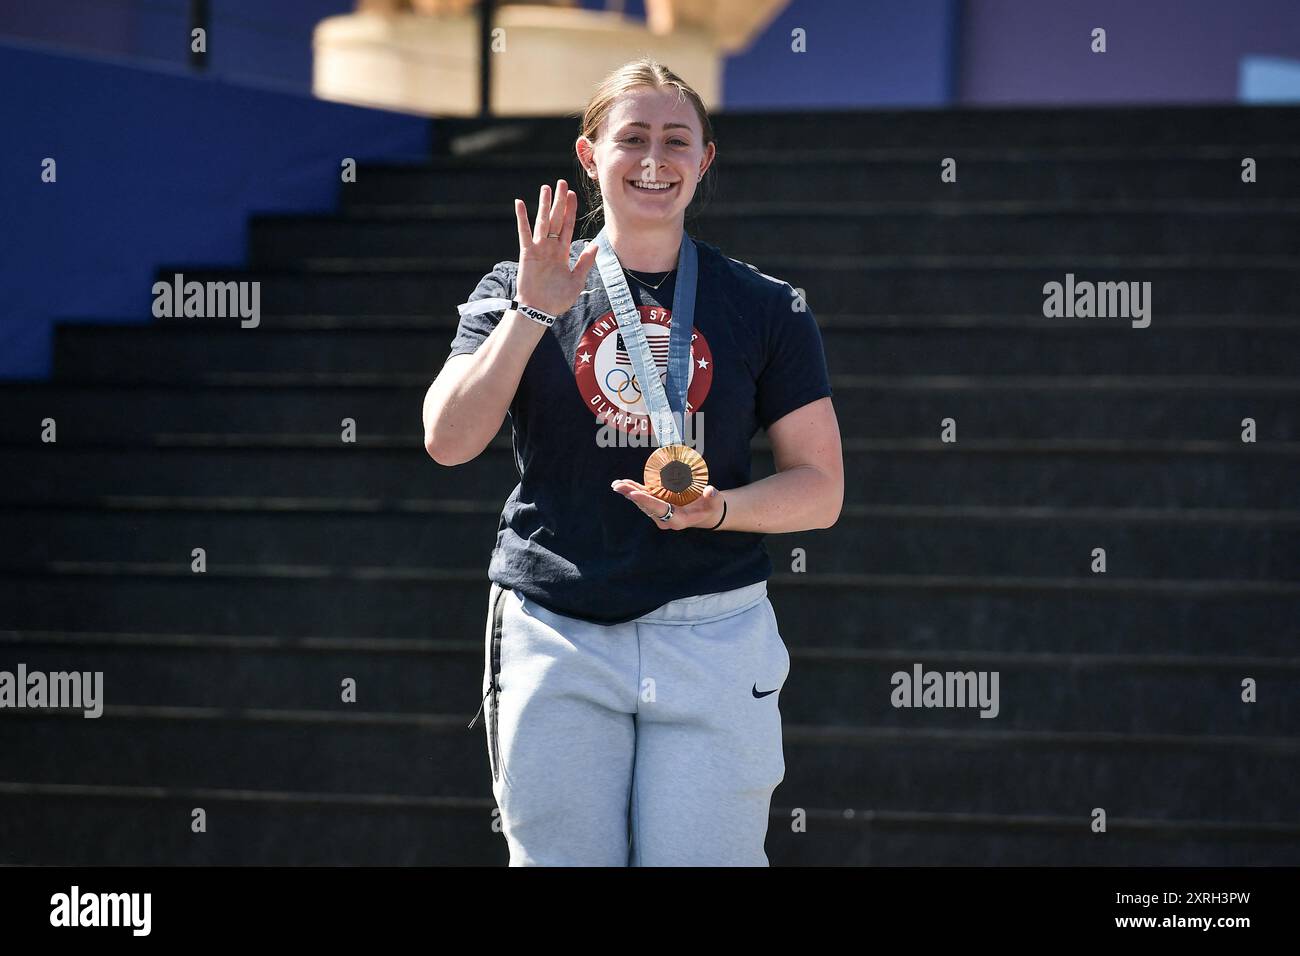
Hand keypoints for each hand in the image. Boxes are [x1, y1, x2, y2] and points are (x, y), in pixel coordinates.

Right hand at [514, 179, 599, 316]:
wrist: (541, 310)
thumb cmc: (558, 299)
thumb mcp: (577, 281)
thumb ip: (585, 262)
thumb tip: (595, 246)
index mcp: (562, 252)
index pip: (567, 226)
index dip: (570, 211)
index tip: (573, 195)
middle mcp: (550, 247)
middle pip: (556, 219)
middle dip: (559, 202)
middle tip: (562, 183)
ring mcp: (538, 249)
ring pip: (542, 222)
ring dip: (544, 205)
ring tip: (546, 187)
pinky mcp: (527, 253)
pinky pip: (524, 233)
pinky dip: (522, 218)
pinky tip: (519, 203)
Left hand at [610, 480, 723, 530]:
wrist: (706, 512)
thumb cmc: (711, 506)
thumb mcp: (715, 502)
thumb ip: (713, 497)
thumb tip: (710, 491)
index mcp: (678, 520)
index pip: (659, 509)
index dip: (646, 501)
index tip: (634, 494)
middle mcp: (666, 518)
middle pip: (646, 506)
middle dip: (632, 495)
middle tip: (618, 486)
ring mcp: (661, 512)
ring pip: (642, 502)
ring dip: (629, 492)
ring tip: (616, 484)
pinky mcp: (658, 505)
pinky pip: (644, 498)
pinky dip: (633, 491)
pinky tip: (623, 484)